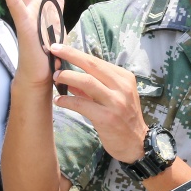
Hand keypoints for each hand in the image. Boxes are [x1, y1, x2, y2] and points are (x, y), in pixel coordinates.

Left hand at [50, 43, 147, 162]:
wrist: (136, 143)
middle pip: (92, 65)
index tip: (60, 47)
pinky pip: (82, 104)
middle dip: (71, 55)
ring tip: (55, 77)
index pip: (97, 61)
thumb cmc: (123, 119)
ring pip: (87, 82)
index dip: (77, 53)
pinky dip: (68, 101)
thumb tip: (69, 78)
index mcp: (124, 78)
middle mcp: (122, 87)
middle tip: (54, 51)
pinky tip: (59, 100)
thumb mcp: (114, 97)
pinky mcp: (107, 118)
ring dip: (67, 77)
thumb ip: (94, 87)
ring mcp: (116, 102)